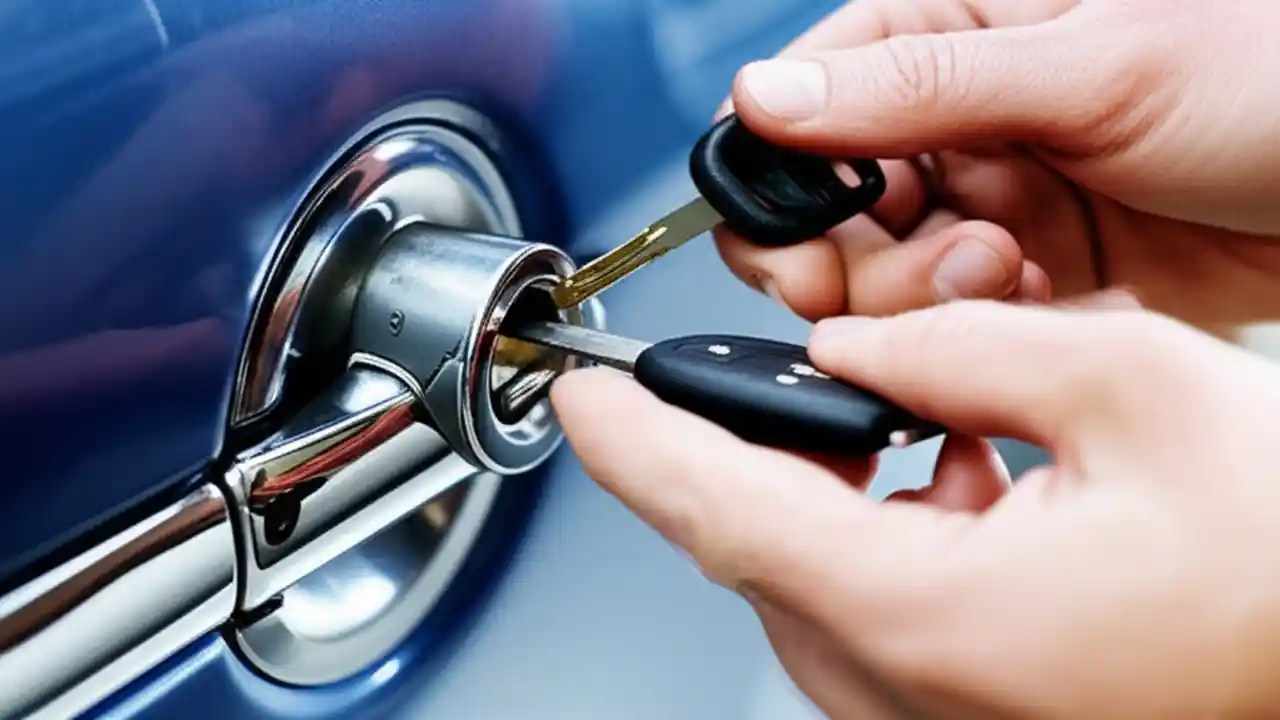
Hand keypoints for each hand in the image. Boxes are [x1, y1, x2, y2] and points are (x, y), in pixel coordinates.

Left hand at [552, 299, 1279, 717]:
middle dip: (762, 448)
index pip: (716, 514)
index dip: (634, 446)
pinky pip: (871, 621)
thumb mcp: (1136, 396)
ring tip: (931, 431)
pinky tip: (963, 490)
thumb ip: (965, 352)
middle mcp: (906, 695)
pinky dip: (889, 541)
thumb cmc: (1279, 574)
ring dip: (839, 493)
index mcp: (925, 616)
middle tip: (811, 378)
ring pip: (814, 582)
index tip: (582, 403)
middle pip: (759, 548)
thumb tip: (858, 349)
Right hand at [715, 0, 1279, 334]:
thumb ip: (915, 89)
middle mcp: (954, 119)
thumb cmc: (1270, 65)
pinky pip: (962, 322)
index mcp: (946, 29)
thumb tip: (761, 99)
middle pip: (828, 211)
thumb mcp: (1089, 65)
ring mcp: (993, 201)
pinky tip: (1043, 301)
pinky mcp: (1036, 274)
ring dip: (926, 297)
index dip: (780, 184)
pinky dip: (984, 330)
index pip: (802, 106)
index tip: (805, 244)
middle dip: (857, 258)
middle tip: (935, 262)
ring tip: (1006, 269)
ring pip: (885, 280)